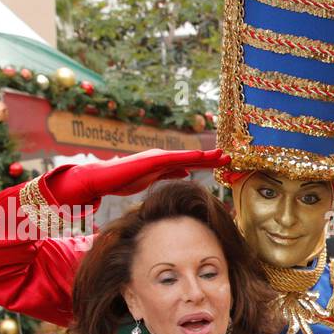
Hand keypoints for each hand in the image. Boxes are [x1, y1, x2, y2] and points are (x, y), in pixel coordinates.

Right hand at [46, 148, 230, 207]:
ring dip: (204, 155)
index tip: (225, 163)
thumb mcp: (154, 179)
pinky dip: (187, 157)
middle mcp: (163, 157)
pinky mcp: (150, 161)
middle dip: (211, 157)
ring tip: (221, 154)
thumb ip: (170, 173)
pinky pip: (172, 159)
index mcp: (165, 163)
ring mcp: (157, 157)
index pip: (190, 163)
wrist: (103, 178)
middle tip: (231, 156)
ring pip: (185, 156)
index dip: (208, 162)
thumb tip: (187, 172)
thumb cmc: (125, 179)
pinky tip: (200, 155)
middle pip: (192, 158)